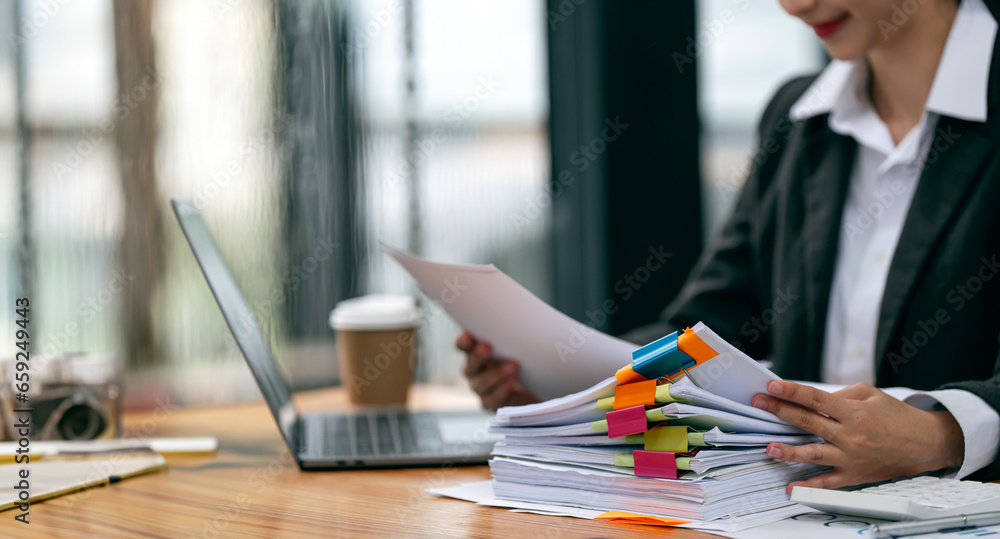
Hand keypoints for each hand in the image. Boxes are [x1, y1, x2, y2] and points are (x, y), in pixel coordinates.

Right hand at [456, 331, 539, 410]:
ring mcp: (480, 389)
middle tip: (487, 347)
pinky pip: (492, 399)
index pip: (462, 346)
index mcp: (475, 353)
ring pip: (481, 383)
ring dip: (495, 374)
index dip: (462, 342)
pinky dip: (501, 391)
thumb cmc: (520, 361)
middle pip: (469, 365)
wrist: (531, 388)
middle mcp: (474, 371)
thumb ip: (509, 338)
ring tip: (512, 366)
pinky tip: (510, 384)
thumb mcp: (514, 347)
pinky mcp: (490, 404)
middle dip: (477, 356)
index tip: (469, 337)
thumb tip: (520, 324)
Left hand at [751, 381, 963, 491]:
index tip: (771, 387)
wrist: (925, 444)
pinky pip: (828, 483)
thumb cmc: (896, 416)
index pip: (816, 399)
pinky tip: (790, 487)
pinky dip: (809, 486)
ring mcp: (851, 457)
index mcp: (854, 411)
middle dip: (779, 411)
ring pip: (814, 454)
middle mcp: (850, 435)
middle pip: (808, 422)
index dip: (792, 392)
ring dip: (789, 451)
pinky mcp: (854, 476)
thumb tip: (811, 399)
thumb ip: (840, 395)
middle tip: (758, 404)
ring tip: (769, 447)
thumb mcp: (871, 395)